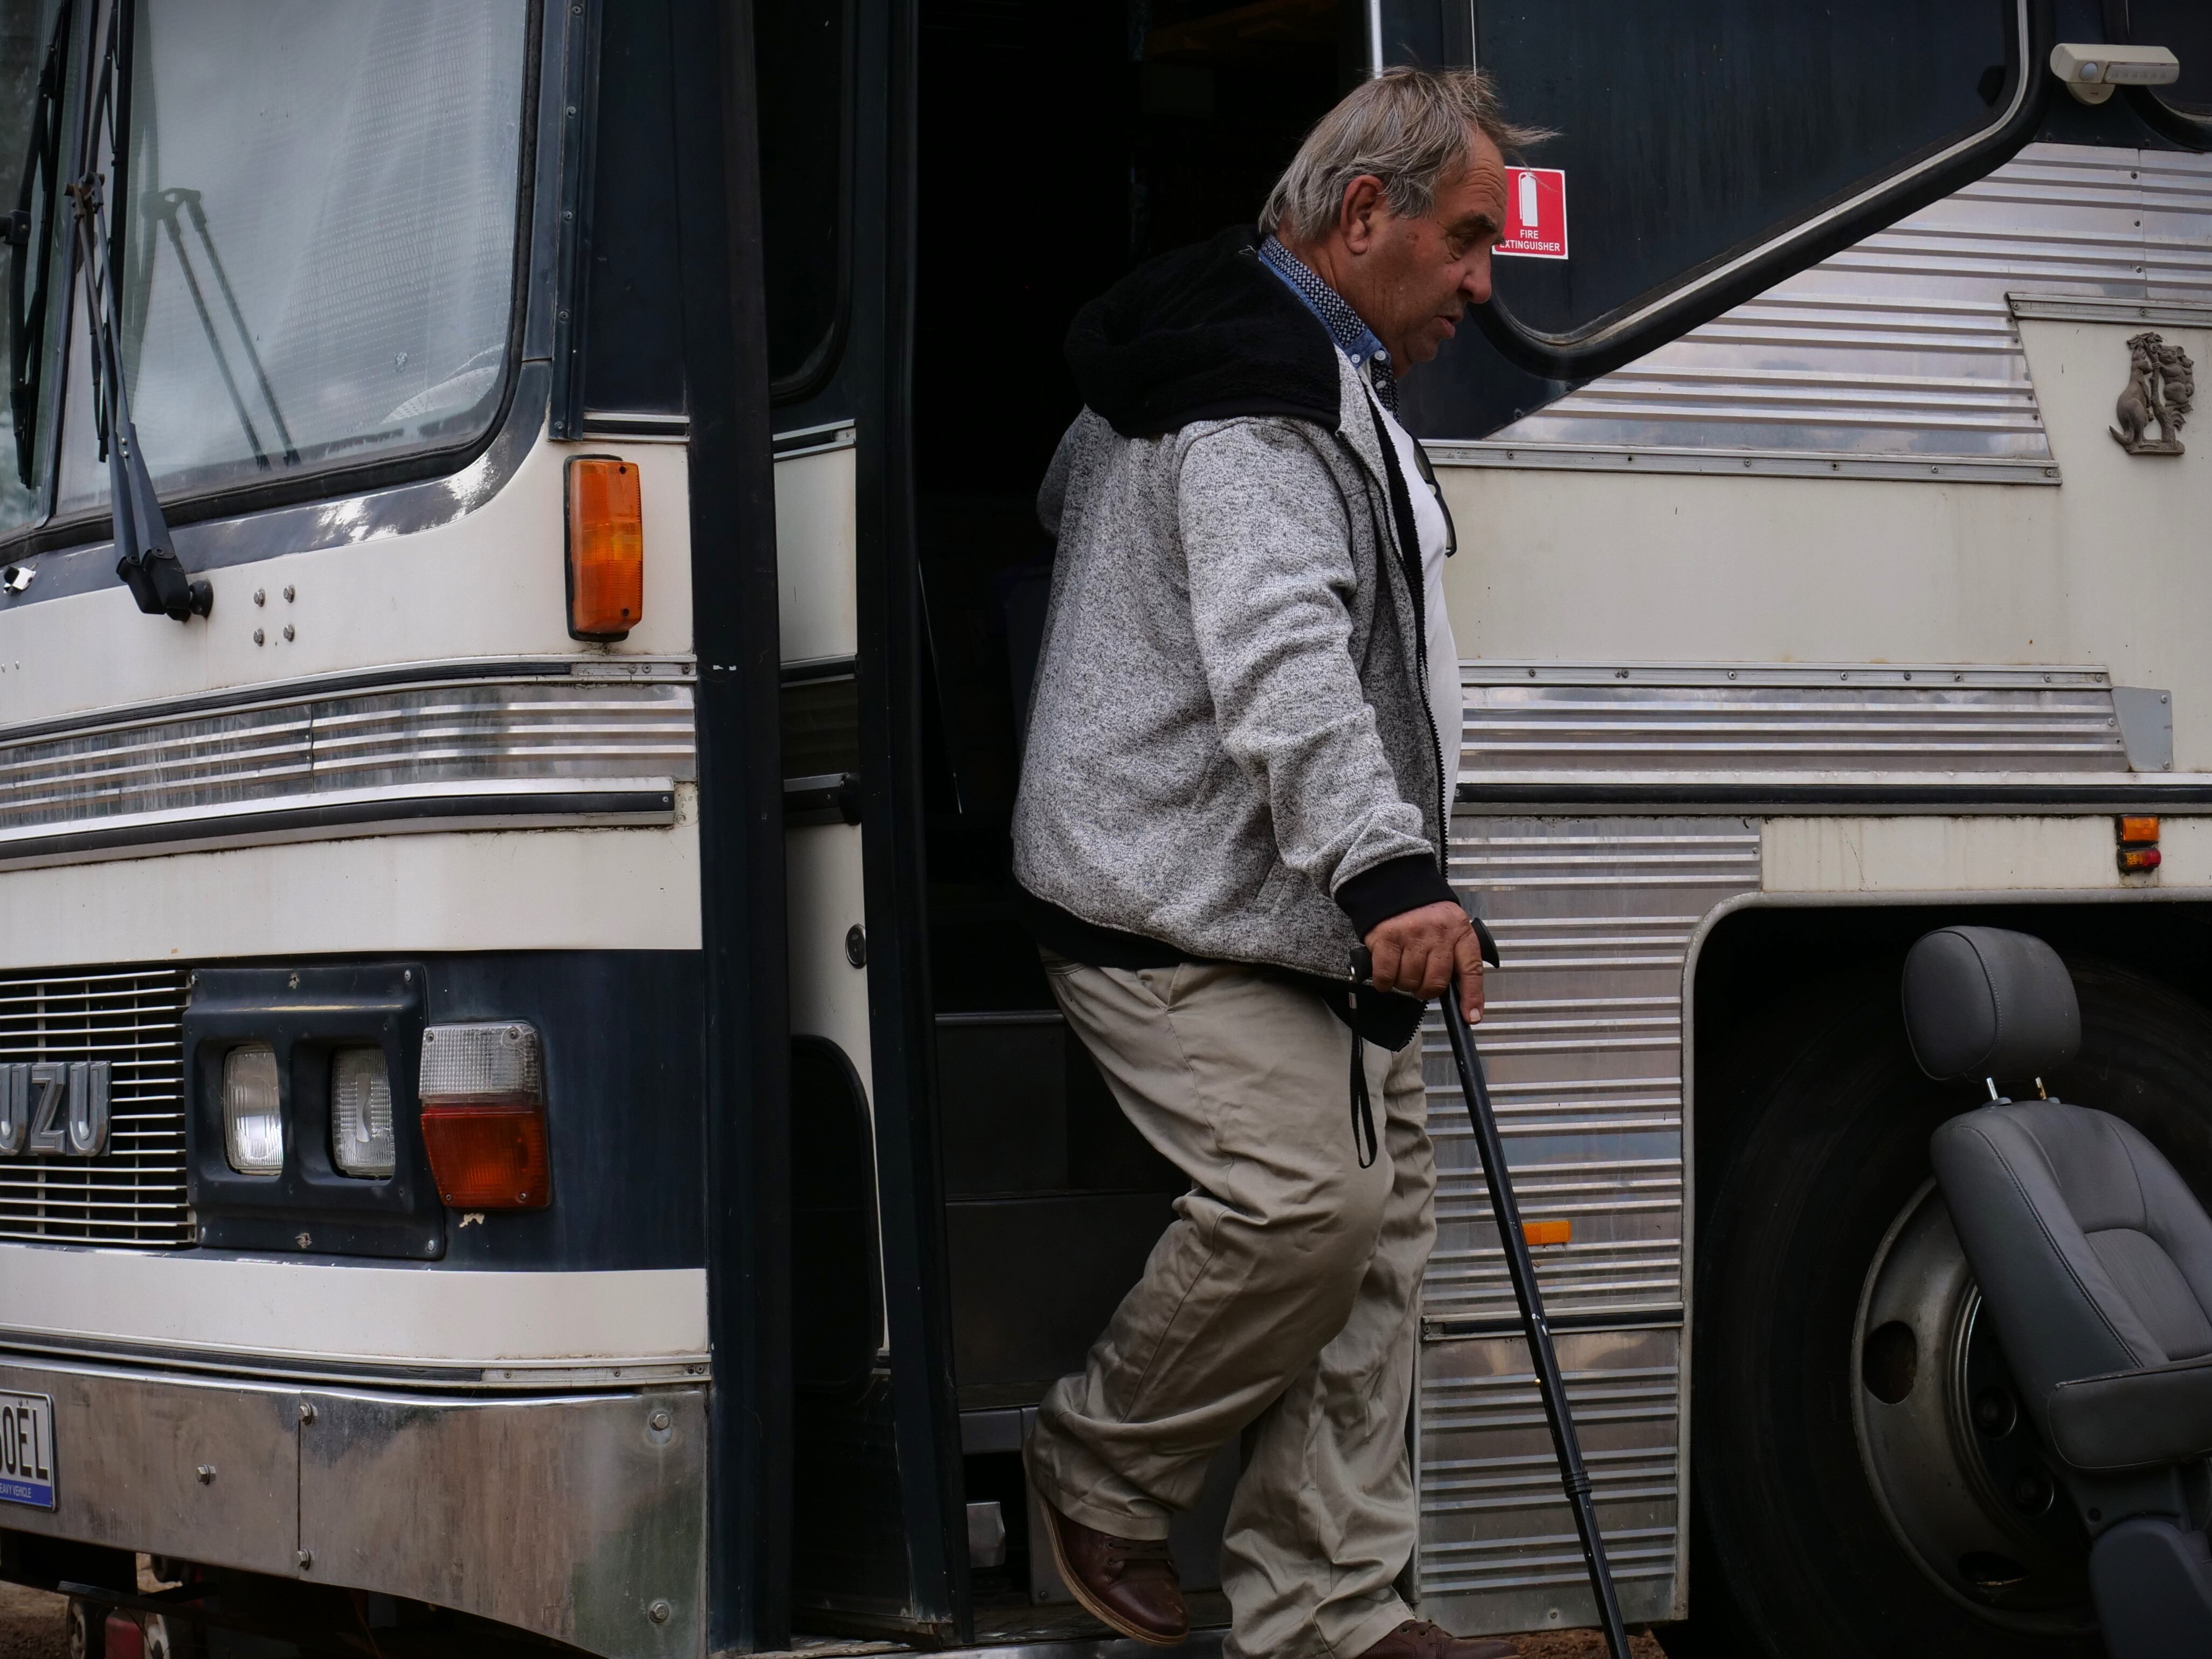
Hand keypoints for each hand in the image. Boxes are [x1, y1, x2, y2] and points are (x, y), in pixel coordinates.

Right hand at [1364, 901, 1484, 1022]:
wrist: (1394, 884)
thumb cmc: (1424, 912)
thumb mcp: (1450, 927)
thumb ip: (1456, 956)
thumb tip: (1462, 997)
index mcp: (1459, 931)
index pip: (1471, 970)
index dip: (1472, 997)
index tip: (1470, 1016)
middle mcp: (1438, 933)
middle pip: (1435, 983)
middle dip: (1426, 990)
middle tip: (1420, 983)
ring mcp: (1412, 936)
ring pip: (1410, 982)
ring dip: (1404, 984)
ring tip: (1402, 969)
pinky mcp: (1387, 938)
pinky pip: (1387, 976)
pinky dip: (1385, 982)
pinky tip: (1386, 974)